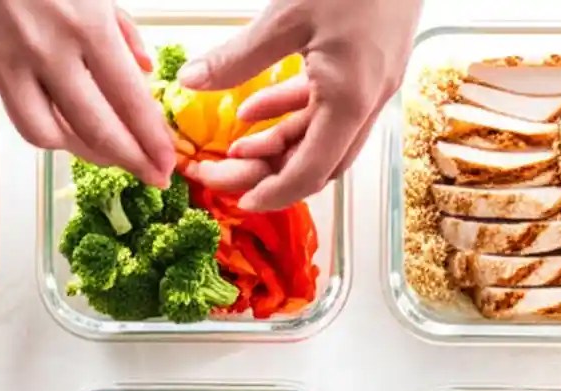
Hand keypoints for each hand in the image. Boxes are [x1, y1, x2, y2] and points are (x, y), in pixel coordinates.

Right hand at [0, 0, 174, 186]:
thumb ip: (120, 27)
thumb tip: (144, 71)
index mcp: (85, 23)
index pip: (128, 99)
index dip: (150, 138)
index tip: (166, 162)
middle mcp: (49, 50)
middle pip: (96, 128)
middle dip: (130, 160)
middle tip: (151, 175)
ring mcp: (12, 61)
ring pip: (51, 135)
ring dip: (87, 153)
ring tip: (113, 156)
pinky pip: (21, 117)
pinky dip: (51, 133)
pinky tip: (72, 134)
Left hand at [177, 0, 422, 209]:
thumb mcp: (286, 17)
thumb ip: (238, 57)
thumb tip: (192, 82)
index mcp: (349, 101)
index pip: (311, 172)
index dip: (275, 193)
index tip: (240, 202)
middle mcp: (364, 105)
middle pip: (314, 163)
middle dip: (264, 175)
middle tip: (217, 173)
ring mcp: (368, 89)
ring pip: (318, 138)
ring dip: (274, 147)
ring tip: (230, 147)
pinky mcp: (364, 71)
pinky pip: (324, 109)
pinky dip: (287, 114)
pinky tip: (250, 111)